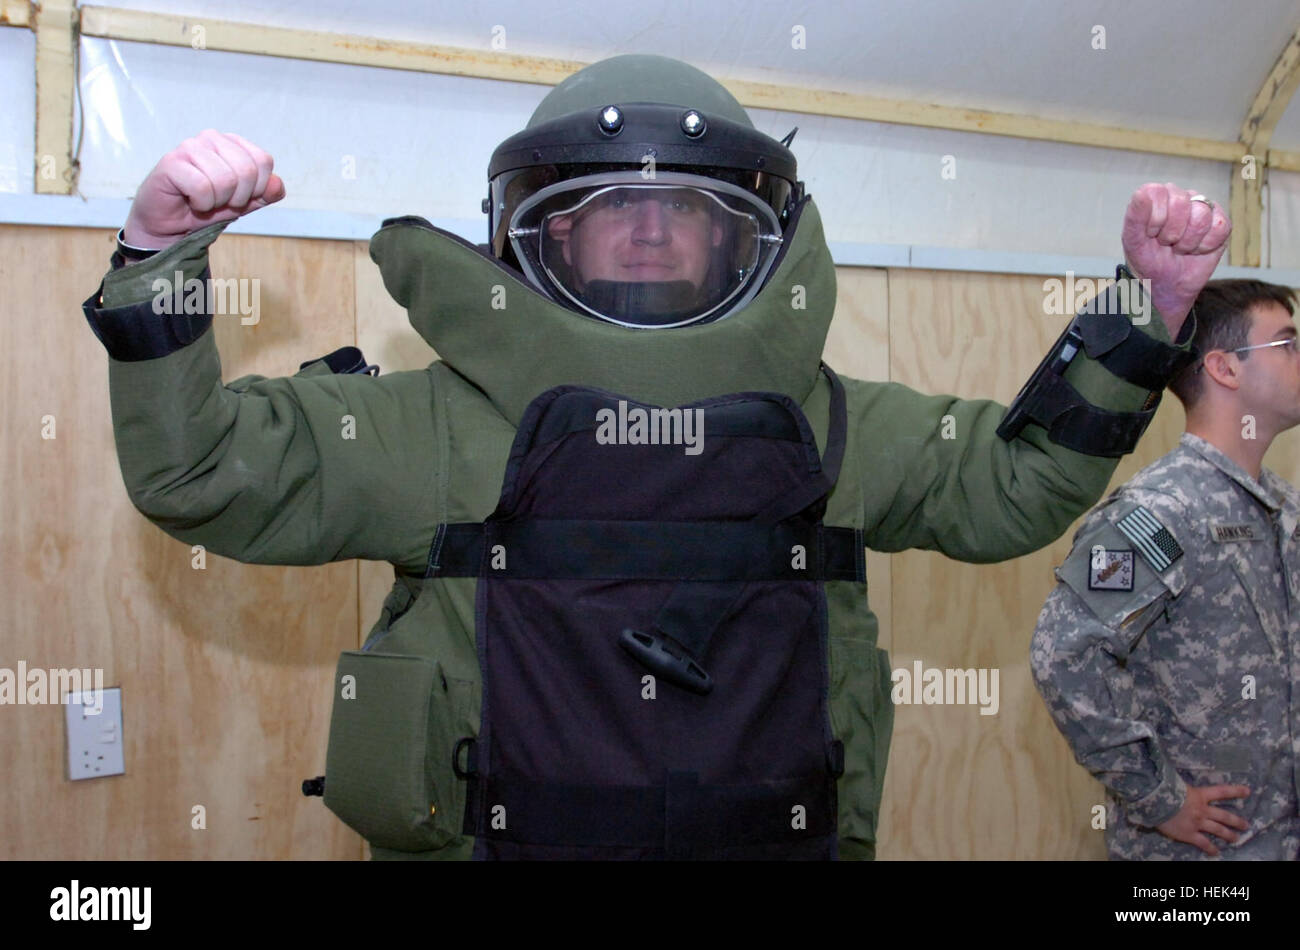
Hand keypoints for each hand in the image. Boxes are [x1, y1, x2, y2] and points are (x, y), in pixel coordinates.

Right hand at [122, 130, 284, 250]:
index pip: (263, 161)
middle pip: (247, 170)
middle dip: (238, 197)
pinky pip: (202, 187)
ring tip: (204, 200)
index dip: (257, 188)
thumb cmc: (207, 206)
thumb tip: (277, 184)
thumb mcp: (244, 203)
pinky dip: (202, 203)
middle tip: (220, 201)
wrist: (171, 223)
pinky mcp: (171, 162)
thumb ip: (265, 194)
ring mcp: (190, 147)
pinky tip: (191, 200)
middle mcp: (211, 138)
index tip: (239, 196)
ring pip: (225, 180)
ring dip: (217, 201)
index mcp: (232, 143)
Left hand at [1121, 182, 1230, 338]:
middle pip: (1181, 204)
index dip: (1154, 219)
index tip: (1150, 234)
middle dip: (1171, 233)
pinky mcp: (1221, 222)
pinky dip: (1205, 246)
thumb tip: (1143, 192)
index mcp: (1155, 196)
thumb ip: (1134, 216)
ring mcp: (1202, 207)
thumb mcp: (1133, 241)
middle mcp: (1180, 196)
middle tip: (1166, 243)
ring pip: (1201, 218)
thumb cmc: (1147, 259)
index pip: (1157, 193)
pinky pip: (1219, 228)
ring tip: (1180, 247)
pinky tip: (1196, 249)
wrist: (1166, 284)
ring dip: (1187, 242)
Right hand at [1155, 783, 1249, 855]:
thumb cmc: (1163, 788)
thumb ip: (1183, 785)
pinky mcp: (1189, 834)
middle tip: (1245, 825)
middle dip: (1236, 821)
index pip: (1222, 792)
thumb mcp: (1175, 782)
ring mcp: (1197, 823)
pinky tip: (1216, 852)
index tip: (1247, 791)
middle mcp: (1202, 810)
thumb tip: (1178, 779)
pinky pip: (1203, 843)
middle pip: (1224, 816)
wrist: (1155, 801)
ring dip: (1228, 835)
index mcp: (1200, 795)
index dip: (1235, 791)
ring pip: (1218, 830)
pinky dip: (1211, 848)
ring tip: (1236, 838)